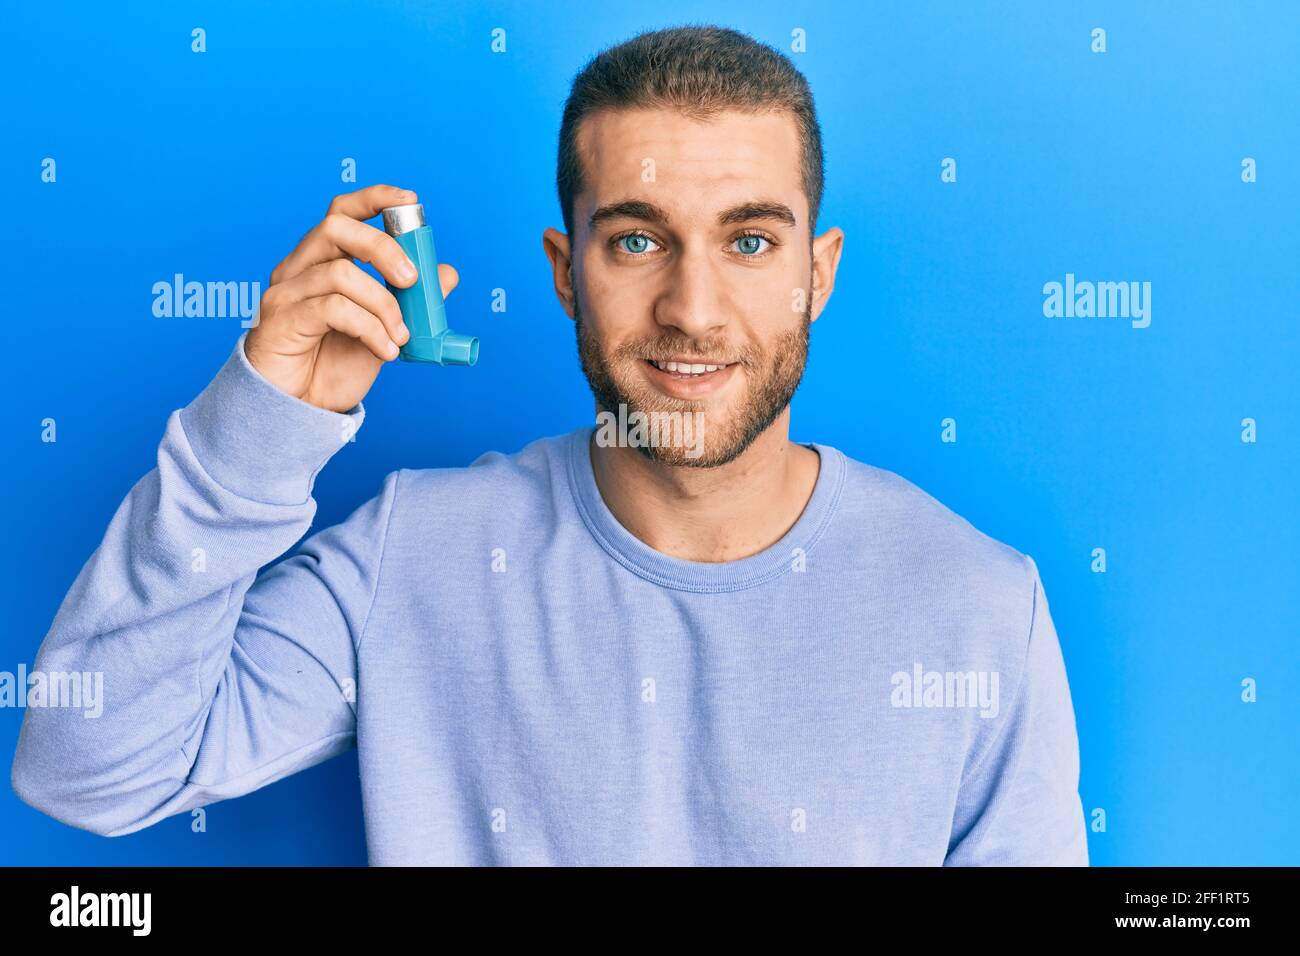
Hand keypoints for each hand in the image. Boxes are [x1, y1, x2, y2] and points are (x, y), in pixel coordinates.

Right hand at [245, 184, 459, 411]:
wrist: (300, 412)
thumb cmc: (333, 367)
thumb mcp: (384, 331)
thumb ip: (411, 302)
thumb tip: (447, 274)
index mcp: (320, 262)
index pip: (342, 212)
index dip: (374, 199)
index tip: (411, 202)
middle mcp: (297, 269)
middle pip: (337, 227)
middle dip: (384, 248)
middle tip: (413, 282)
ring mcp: (285, 291)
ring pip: (341, 273)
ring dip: (384, 306)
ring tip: (400, 338)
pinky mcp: (281, 319)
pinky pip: (333, 308)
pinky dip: (370, 329)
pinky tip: (385, 351)